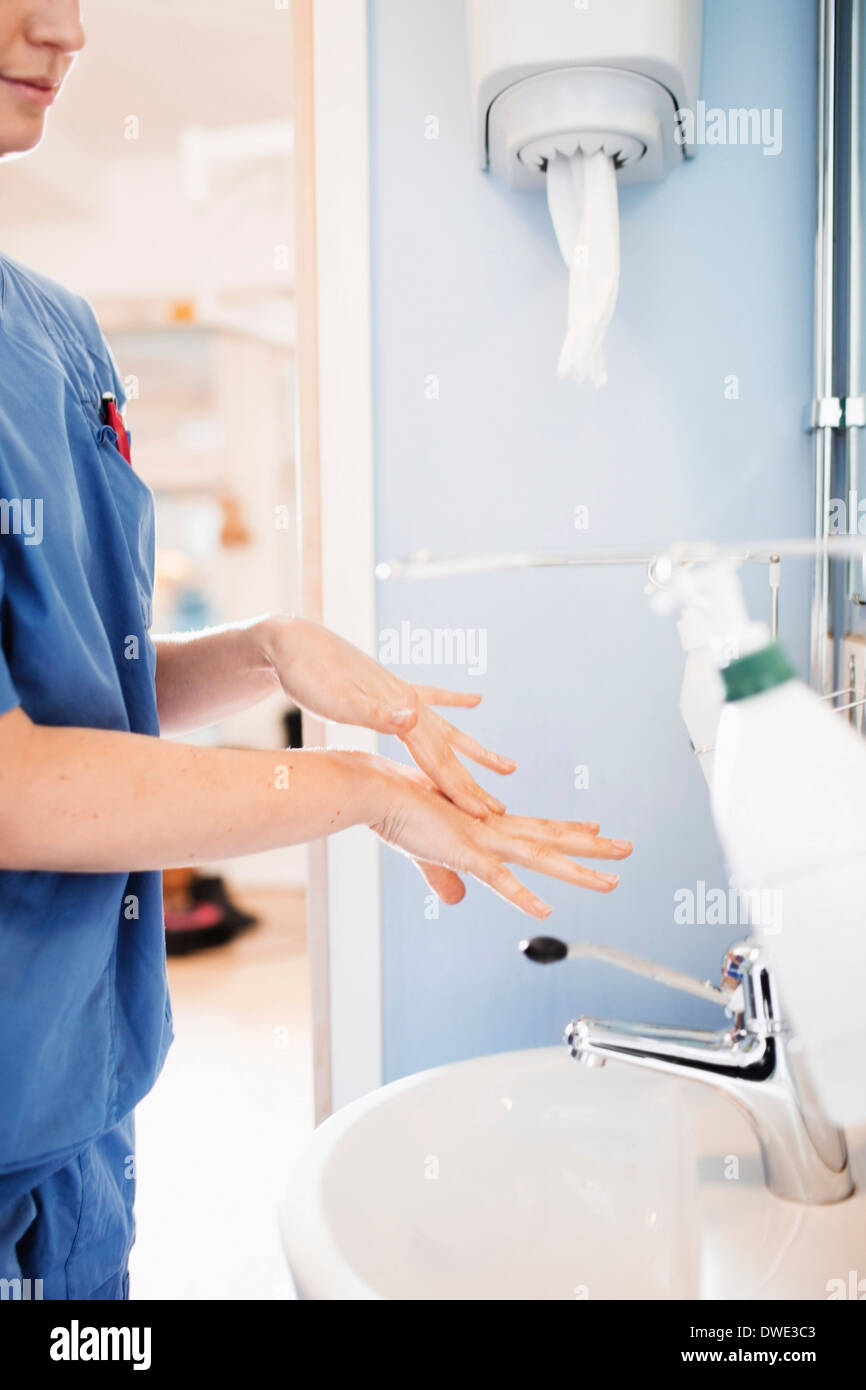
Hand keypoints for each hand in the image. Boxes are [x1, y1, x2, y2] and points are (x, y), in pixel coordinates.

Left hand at [265, 617, 515, 816]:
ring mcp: (402, 693)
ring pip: (447, 730)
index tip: (483, 816)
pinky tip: (475, 700)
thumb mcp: (337, 700)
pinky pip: (432, 697)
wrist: (290, 640)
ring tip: (507, 766)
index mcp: (399, 710)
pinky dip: (454, 700)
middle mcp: (408, 702)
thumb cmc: (308, 674)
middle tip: (501, 809)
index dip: (460, 790)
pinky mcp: (390, 688)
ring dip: (474, 751)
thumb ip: (377, 713)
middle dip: (474, 783)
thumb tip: (414, 719)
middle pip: (448, 751)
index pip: (436, 760)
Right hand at [363, 758, 632, 919]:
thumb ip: (443, 877)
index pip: (538, 829)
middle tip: (628, 847)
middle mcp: (494, 829)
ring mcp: (483, 841)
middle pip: (553, 839)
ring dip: (579, 870)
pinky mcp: (465, 854)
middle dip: (593, 846)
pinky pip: (500, 880)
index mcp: (487, 826)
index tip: (595, 827)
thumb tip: (456, 899)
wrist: (376, 792)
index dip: (568, 830)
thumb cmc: (398, 812)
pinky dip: (523, 897)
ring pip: (542, 858)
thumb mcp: (426, 854)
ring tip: (612, 879)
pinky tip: (546, 911)